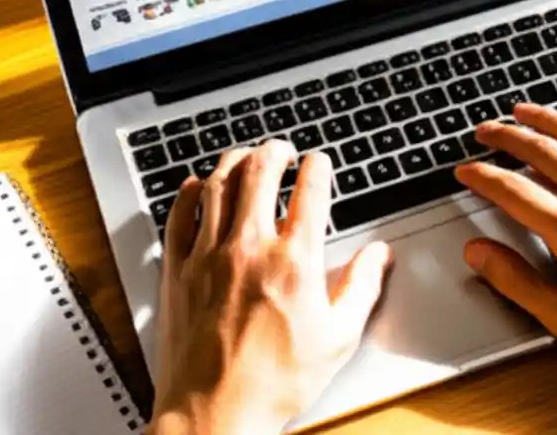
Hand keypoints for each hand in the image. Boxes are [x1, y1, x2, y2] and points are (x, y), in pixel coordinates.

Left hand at [150, 142, 391, 434]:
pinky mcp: (178, 272)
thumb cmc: (275, 383)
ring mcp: (208, 256)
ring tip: (245, 155)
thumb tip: (379, 256)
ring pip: (217, 185)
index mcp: (294, 261)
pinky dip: (188, 193)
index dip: (318, 166)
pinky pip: (178, 217)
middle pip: (259, 172)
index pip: (310, 191)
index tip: (319, 162)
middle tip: (282, 149)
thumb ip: (362, 287)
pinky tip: (197, 185)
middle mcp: (249, 248)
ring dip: (234, 160)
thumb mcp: (338, 337)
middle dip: (275, 151)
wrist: (215, 413)